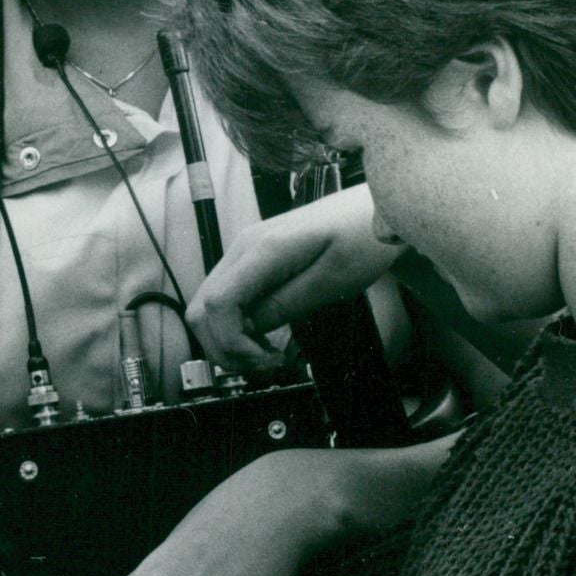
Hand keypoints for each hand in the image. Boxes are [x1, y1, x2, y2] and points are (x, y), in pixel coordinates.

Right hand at [190, 185, 401, 368]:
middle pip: (201, 309)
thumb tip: (250, 329)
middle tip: (267, 363)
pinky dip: (238, 327)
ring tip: (269, 353)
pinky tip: (266, 337)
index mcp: (264, 249)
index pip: (217, 303)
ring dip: (230, 340)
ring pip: (208, 308)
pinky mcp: (252, 263)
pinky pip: (227, 301)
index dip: (231, 342)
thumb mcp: (334, 279)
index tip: (266, 358)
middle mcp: (245, 247)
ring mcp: (245, 253)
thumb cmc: (362, 238)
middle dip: (226, 348)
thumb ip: (288, 304)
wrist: (373, 211)